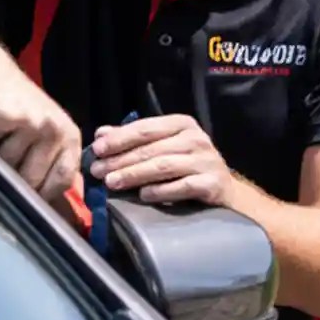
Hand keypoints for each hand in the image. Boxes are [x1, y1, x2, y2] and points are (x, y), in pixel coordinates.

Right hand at [0, 49, 80, 204]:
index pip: (62, 182)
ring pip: (9, 167)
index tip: (25, 192)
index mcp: (70, 137)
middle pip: (33, 181)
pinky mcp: (12, 117)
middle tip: (3, 153)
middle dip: (13, 175)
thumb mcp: (38, 135)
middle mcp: (57, 130)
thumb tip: (45, 214)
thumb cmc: (13, 109)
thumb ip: (46, 165)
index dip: (42, 193)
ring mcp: (36, 123)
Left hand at [88, 115, 233, 206]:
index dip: (119, 138)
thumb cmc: (187, 165)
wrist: (222, 188)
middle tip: (97, 170)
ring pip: (163, 166)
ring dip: (134, 174)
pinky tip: (143, 195)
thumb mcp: (162, 146)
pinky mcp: (213, 183)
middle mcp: (196, 138)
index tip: (97, 149)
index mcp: (182, 124)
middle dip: (120, 160)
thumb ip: (132, 139)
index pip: (145, 128)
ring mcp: (206, 161)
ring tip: (112, 183)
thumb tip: (101, 134)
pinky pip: (182, 186)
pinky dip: (161, 191)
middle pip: (151, 149)